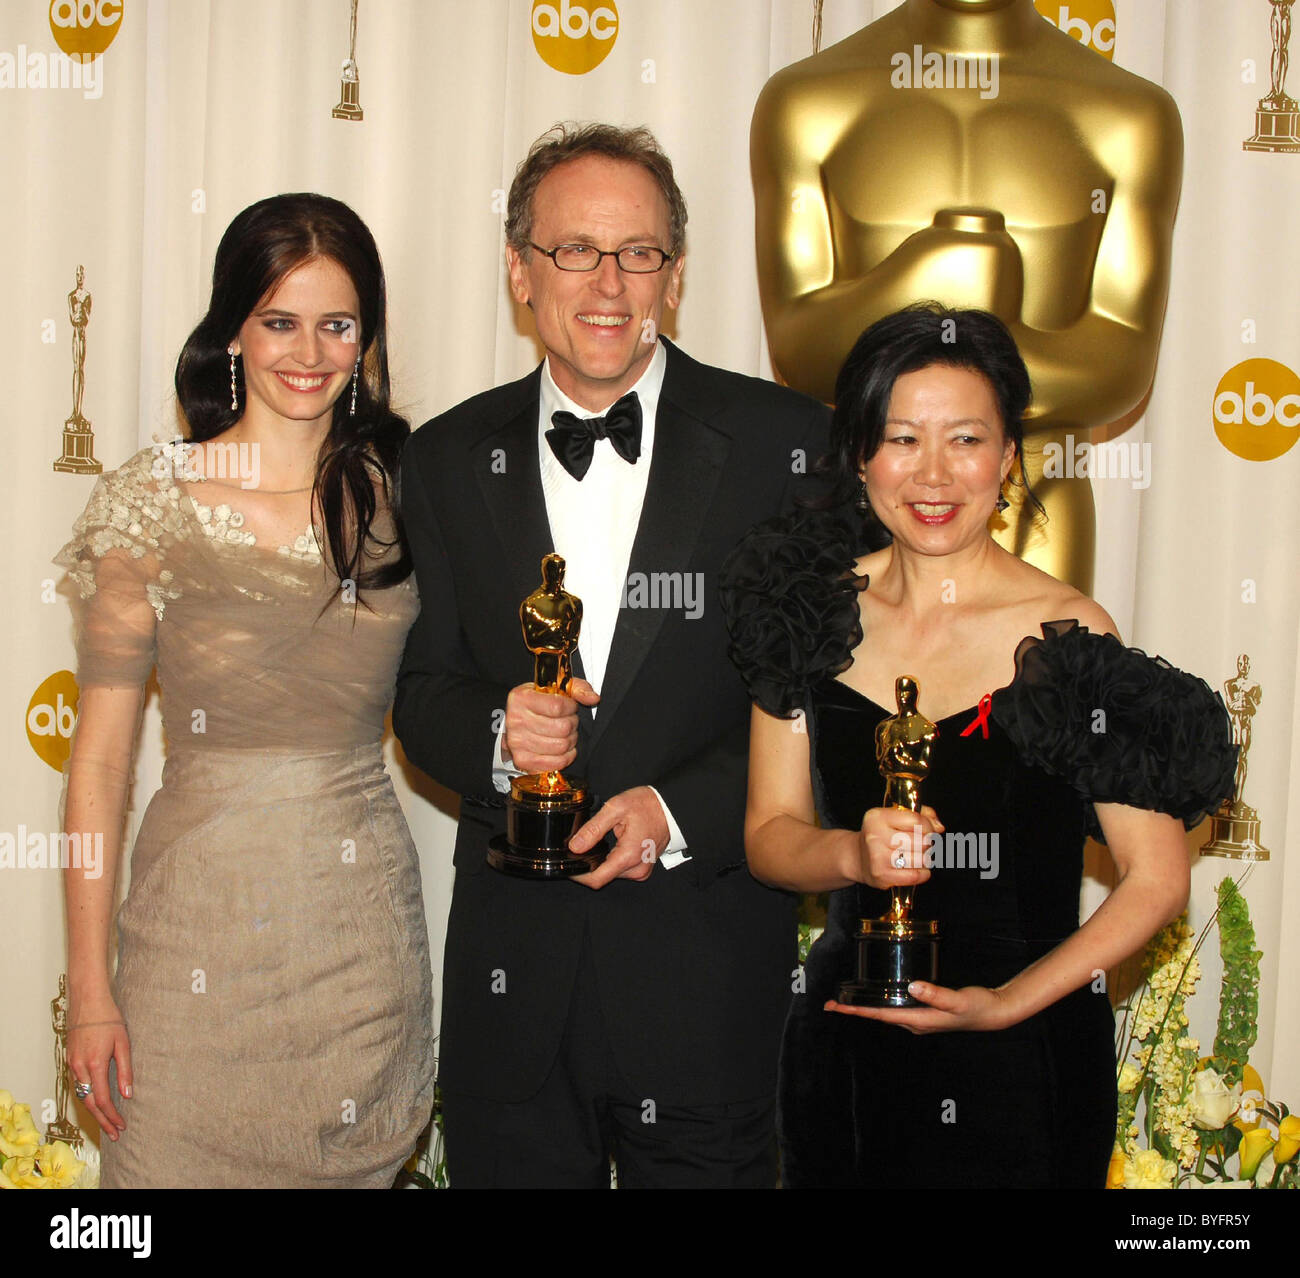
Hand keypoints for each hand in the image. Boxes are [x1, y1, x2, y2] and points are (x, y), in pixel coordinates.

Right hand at [67, 991, 131, 1139]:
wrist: (88, 1001)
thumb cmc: (109, 1018)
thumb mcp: (123, 1042)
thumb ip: (125, 1069)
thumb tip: (127, 1094)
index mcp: (94, 1064)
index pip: (102, 1099)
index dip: (112, 1116)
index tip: (121, 1126)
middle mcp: (79, 1068)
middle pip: (89, 1103)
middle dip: (102, 1121)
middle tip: (114, 1134)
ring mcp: (72, 1065)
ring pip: (82, 1096)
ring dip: (94, 1112)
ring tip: (107, 1124)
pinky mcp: (70, 1061)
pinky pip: (78, 1086)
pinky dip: (87, 1099)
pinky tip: (96, 1104)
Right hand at [502, 678, 598, 774]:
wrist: (520, 720)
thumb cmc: (539, 704)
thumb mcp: (556, 688)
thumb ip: (578, 688)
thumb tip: (593, 699)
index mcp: (521, 698)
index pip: (557, 706)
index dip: (571, 708)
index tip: (570, 707)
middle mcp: (516, 720)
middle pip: (562, 728)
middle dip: (572, 725)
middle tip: (567, 722)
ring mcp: (517, 742)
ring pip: (561, 745)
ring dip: (570, 740)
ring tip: (564, 734)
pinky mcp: (522, 760)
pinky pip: (556, 763)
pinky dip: (565, 757)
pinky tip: (562, 748)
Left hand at [568, 786, 669, 889]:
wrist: (670, 806)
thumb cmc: (647, 804)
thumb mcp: (616, 808)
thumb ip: (593, 829)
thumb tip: (575, 846)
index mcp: (628, 856)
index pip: (596, 880)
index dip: (578, 875)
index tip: (568, 864)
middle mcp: (636, 869)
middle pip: (602, 876)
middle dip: (589, 864)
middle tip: (583, 844)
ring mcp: (641, 870)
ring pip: (611, 874)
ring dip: (601, 861)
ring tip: (602, 840)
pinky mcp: (643, 868)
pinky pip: (621, 870)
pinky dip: (613, 860)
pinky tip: (613, 845)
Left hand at [824, 981, 1013, 1034]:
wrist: (994, 1012)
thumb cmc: (977, 1007)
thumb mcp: (958, 1000)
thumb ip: (936, 994)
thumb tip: (912, 987)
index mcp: (919, 1020)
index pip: (881, 1015)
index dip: (858, 1010)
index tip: (838, 1006)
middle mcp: (916, 1022)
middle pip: (878, 1015)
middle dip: (855, 1009)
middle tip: (831, 1003)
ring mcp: (920, 1018)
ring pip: (885, 1012)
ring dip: (866, 1006)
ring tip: (846, 1000)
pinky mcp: (925, 1011)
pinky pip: (896, 1008)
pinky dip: (881, 1002)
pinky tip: (877, 995)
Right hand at [853, 804, 943, 890]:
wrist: (857, 857)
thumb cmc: (880, 835)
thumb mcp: (894, 817)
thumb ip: (920, 815)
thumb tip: (939, 826)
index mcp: (878, 817)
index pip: (915, 820)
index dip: (929, 826)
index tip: (929, 830)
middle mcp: (875, 836)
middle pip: (921, 841)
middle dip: (927, 844)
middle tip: (922, 845)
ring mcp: (878, 857)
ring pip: (920, 859)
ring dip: (924, 859)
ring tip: (917, 856)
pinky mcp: (882, 876)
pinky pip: (914, 876)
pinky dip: (922, 873)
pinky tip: (917, 869)